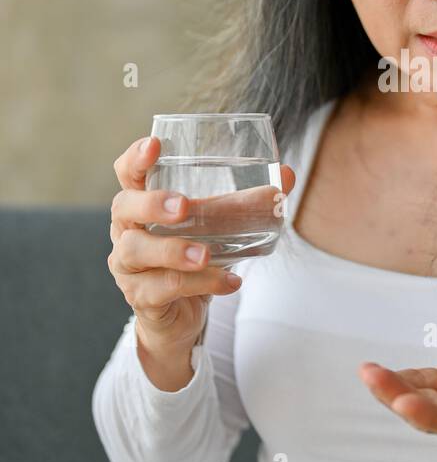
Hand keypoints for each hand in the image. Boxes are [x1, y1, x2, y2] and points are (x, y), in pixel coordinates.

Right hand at [108, 134, 294, 361]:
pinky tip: (229, 281)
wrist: (181, 316)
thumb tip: (287, 175)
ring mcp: (128, 266)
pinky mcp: (141, 297)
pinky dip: (200, 283)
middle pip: (124, 207)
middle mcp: (127, 231)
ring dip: (173, 250)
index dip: (136, 158)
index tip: (155, 145)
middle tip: (183, 206)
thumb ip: (249, 202)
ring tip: (204, 255)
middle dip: (151, 204)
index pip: (128, 174)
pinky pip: (164, 288)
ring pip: (137, 251)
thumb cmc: (193, 258)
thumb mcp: (219, 228)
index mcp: (142, 205)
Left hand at [358, 348, 436, 449]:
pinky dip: (405, 376)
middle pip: (428, 412)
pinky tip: (380, 372)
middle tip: (373, 378)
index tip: (407, 403)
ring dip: (393, 386)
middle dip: (398, 396)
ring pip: (422, 395)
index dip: (430, 416)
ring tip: (368, 371)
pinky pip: (428, 379)